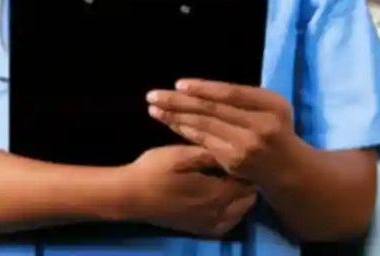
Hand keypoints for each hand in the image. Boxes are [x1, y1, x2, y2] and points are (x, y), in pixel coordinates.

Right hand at [119, 144, 257, 237]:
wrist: (130, 197)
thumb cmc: (155, 171)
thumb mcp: (183, 154)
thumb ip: (212, 153)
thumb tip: (236, 148)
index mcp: (218, 194)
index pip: (250, 180)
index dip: (250, 164)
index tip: (245, 151)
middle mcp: (219, 214)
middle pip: (250, 198)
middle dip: (249, 181)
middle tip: (240, 162)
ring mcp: (210, 226)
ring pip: (241, 211)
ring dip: (241, 196)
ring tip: (231, 177)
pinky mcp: (201, 231)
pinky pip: (228, 222)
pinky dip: (231, 210)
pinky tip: (221, 195)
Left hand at [147, 79, 300, 184]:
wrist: (287, 167)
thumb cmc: (276, 126)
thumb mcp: (272, 105)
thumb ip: (244, 97)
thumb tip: (201, 88)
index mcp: (271, 105)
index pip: (231, 93)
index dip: (203, 88)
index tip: (178, 84)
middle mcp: (259, 126)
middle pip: (212, 110)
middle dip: (179, 102)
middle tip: (153, 95)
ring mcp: (244, 147)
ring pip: (204, 127)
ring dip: (175, 117)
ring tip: (154, 108)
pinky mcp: (232, 162)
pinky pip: (203, 142)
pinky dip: (185, 131)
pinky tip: (170, 123)